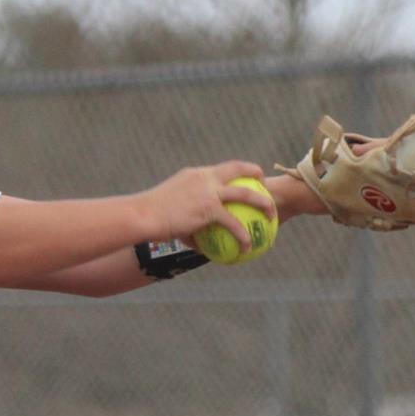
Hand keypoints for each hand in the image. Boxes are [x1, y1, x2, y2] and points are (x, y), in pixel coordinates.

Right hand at [138, 162, 276, 251]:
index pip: (219, 169)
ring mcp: (208, 192)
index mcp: (194, 175)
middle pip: (236, 170)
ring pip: (244, 194)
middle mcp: (204, 178)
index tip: (243, 175)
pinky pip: (233, 223)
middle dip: (253, 173)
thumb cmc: (149, 217)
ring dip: (262, 202)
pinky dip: (243, 235)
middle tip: (264, 181)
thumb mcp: (168, 212)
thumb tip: (194, 240)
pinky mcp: (209, 210)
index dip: (234, 170)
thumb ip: (184, 222)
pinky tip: (248, 246)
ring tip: (272, 213)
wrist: (143, 215)